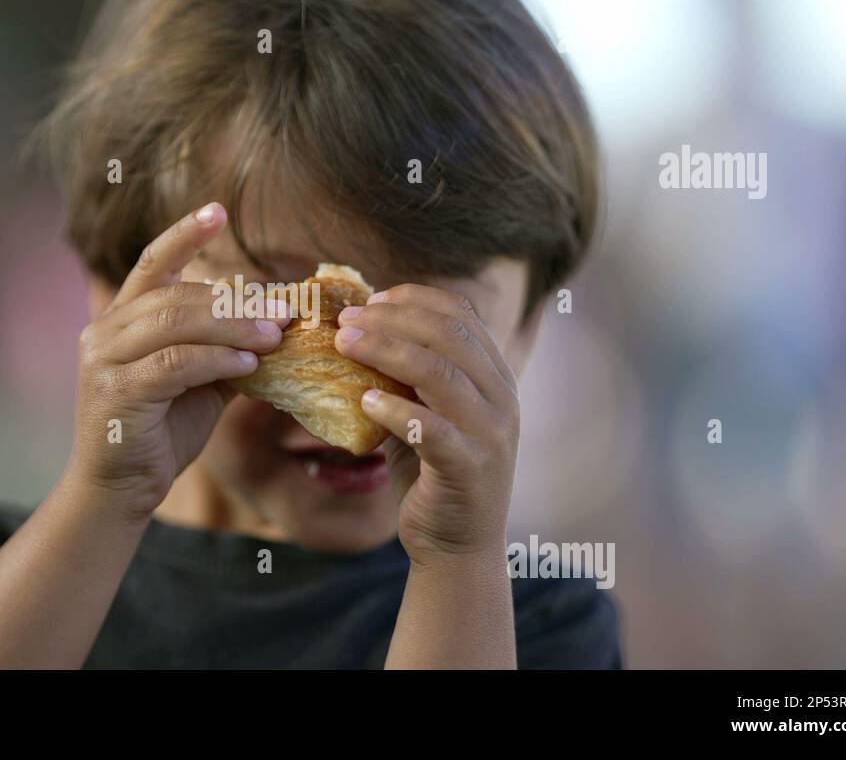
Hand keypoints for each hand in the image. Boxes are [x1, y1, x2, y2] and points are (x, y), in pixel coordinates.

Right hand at [65, 203, 287, 519]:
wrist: (120, 489)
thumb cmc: (161, 430)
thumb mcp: (199, 380)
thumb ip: (224, 347)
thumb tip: (278, 321)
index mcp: (123, 318)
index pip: (153, 263)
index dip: (185, 234)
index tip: (218, 211)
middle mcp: (105, 331)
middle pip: (177, 295)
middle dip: (237, 300)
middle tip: (286, 311)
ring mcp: (105, 360)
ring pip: (175, 323)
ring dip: (233, 326)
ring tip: (275, 335)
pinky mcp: (116, 393)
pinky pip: (174, 363)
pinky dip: (216, 359)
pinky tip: (248, 364)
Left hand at [334, 284, 519, 563]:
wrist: (458, 546)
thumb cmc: (432, 472)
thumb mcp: (424, 412)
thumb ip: (406, 376)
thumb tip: (355, 330)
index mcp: (494, 376)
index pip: (462, 315)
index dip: (414, 299)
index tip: (371, 300)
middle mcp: (502, 398)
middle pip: (448, 335)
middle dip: (392, 319)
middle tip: (345, 321)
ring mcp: (490, 433)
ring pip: (440, 373)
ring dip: (385, 351)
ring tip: (344, 345)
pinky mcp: (469, 468)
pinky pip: (431, 428)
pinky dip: (394, 409)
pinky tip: (363, 401)